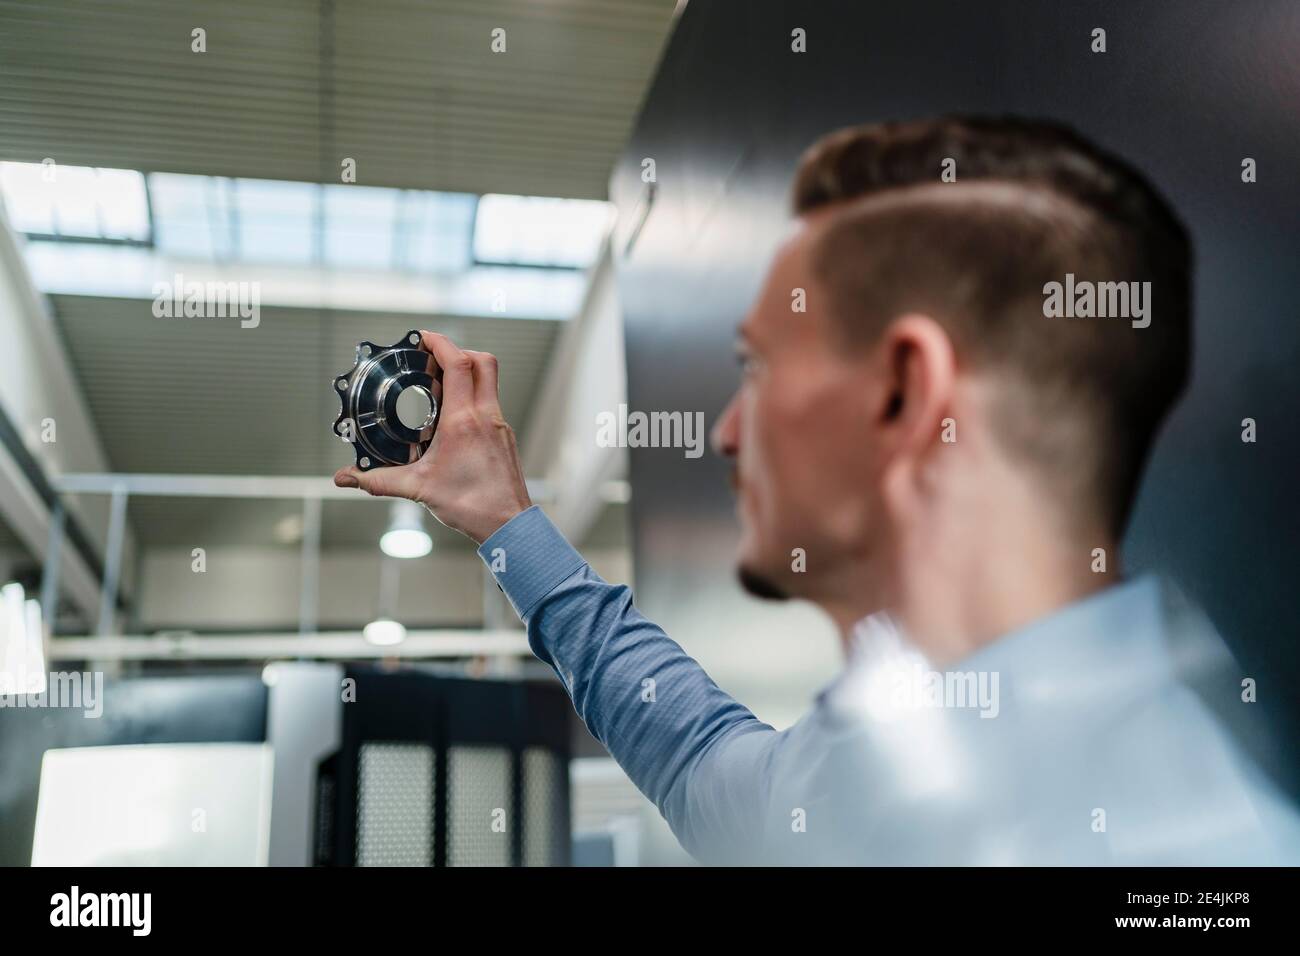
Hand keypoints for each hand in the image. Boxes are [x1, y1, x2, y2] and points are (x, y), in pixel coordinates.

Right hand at [333, 331, 532, 543]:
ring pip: (488, 382)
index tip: (423, 338)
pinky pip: (489, 404)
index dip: (441, 343)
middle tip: (431, 360)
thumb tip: (347, 478)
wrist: (508, 525)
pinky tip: (452, 418)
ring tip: (437, 388)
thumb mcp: (419, 489)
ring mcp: (500, 425)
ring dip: (465, 374)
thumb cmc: (473, 506)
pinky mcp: (504, 437)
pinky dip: (471, 398)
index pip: (458, 364)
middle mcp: (487, 416)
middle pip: (482, 362)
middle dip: (456, 352)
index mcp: (464, 421)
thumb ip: (379, 481)